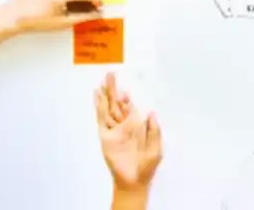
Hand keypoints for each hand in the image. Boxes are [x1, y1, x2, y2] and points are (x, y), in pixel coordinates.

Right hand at [94, 73, 162, 192]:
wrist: (135, 180)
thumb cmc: (147, 165)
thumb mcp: (156, 147)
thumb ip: (155, 130)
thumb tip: (152, 112)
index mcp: (137, 125)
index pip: (130, 107)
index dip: (127, 97)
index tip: (127, 87)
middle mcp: (124, 125)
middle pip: (116, 103)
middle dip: (113, 89)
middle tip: (110, 74)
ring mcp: (114, 130)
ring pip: (107, 109)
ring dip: (104, 95)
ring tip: (101, 81)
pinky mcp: (105, 137)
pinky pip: (101, 120)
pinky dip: (98, 107)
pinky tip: (96, 96)